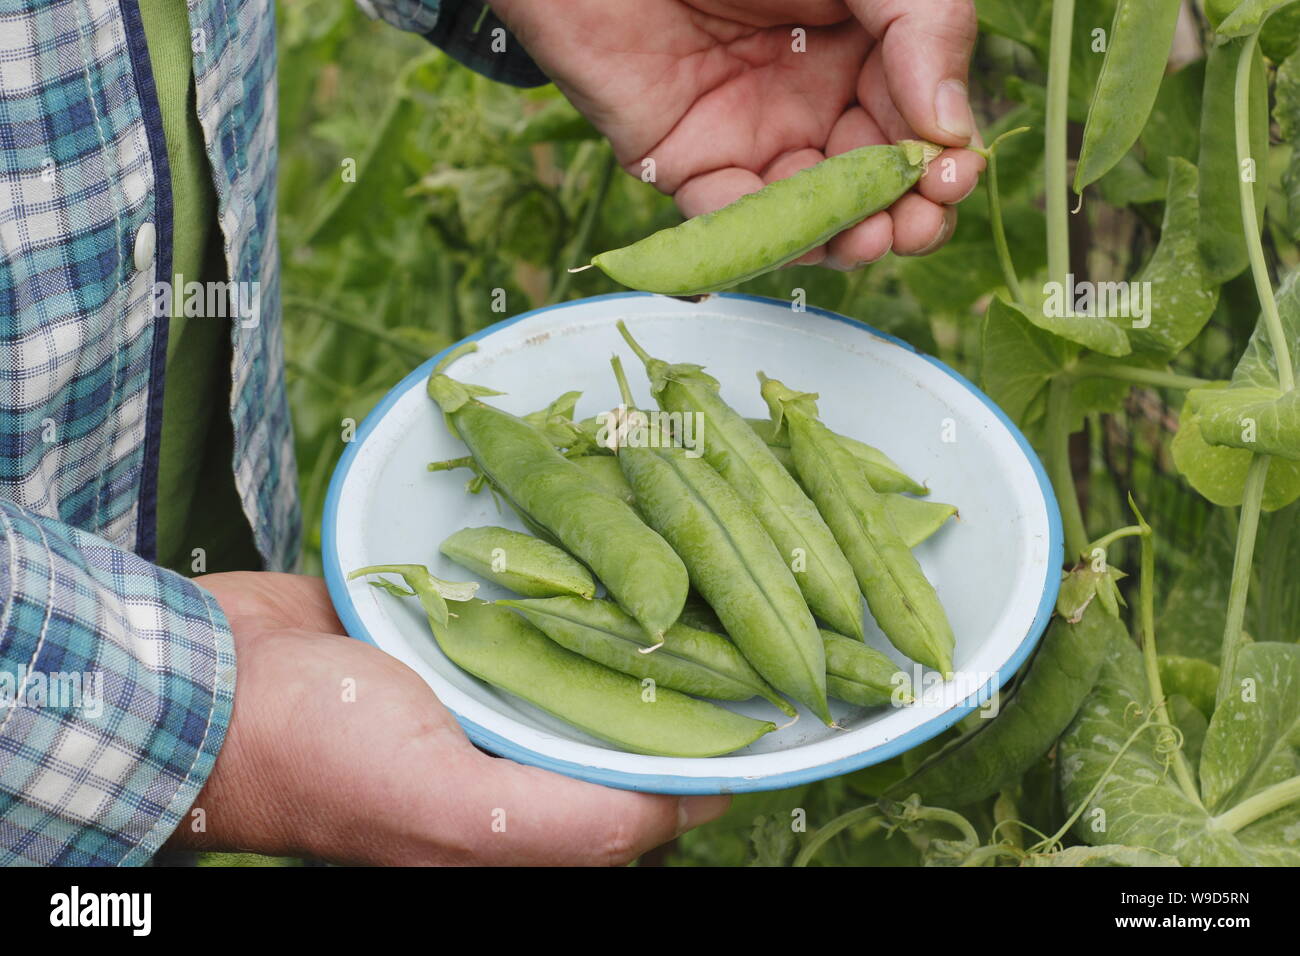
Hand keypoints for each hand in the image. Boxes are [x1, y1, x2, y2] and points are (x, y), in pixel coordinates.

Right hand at [167, 572, 727, 864]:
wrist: (206, 679)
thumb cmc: (320, 756)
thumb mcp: (455, 815)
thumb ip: (571, 825)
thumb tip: (692, 808)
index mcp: (524, 827)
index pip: (650, 799)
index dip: (713, 752)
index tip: (772, 685)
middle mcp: (515, 763)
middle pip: (628, 721)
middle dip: (687, 670)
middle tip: (744, 601)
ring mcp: (484, 694)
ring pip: (587, 655)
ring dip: (635, 614)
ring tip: (696, 559)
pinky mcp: (457, 636)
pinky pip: (533, 607)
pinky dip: (569, 579)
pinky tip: (611, 537)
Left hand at [493, 0, 982, 265]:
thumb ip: (922, 31)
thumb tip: (953, 130)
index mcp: (859, 51)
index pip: (915, 126)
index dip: (938, 161)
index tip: (954, 176)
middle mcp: (809, 102)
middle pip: (869, 185)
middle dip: (901, 214)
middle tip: (916, 224)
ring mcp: (749, 136)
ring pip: (806, 216)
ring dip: (842, 240)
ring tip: (867, 238)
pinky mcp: (685, 161)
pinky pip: (727, 219)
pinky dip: (760, 241)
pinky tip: (798, 241)